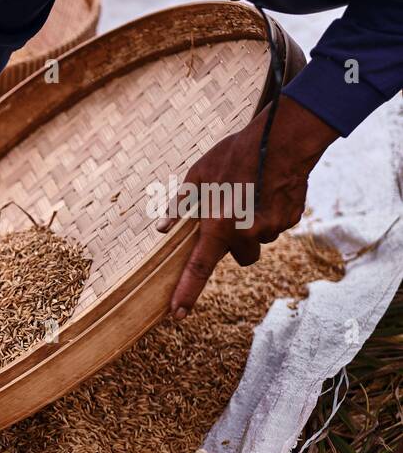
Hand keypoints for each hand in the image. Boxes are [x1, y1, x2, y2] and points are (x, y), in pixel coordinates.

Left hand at [159, 96, 337, 317]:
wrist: (282, 139)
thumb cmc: (235, 154)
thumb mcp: (197, 174)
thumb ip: (180, 205)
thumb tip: (162, 229)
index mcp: (218, 226)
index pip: (198, 269)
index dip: (186, 293)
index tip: (178, 313)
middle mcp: (245, 233)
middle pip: (241, 258)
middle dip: (236, 245)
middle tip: (233, 216)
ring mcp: (270, 227)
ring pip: (259, 239)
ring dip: (253, 227)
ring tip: (252, 194)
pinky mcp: (290, 219)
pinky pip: (276, 225)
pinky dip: (270, 214)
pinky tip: (268, 190)